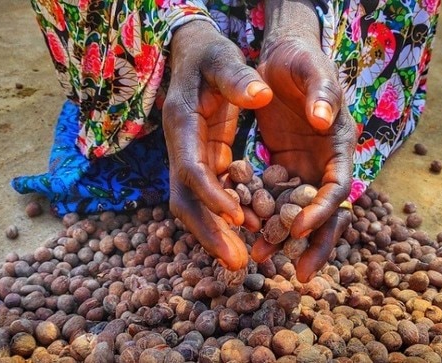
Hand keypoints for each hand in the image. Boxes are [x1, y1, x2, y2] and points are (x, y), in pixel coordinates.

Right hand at [164, 21, 272, 269]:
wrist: (193, 54)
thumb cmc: (210, 54)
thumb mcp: (223, 58)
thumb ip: (238, 77)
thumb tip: (261, 94)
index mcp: (182, 123)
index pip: (191, 168)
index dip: (211, 194)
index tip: (236, 217)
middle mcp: (180, 146)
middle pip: (185, 199)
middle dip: (208, 232)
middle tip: (236, 263)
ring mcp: (189, 157)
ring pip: (194, 205)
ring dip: (214, 233)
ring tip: (241, 262)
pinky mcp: (204, 160)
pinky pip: (211, 196)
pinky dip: (226, 216)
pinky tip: (249, 232)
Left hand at [250, 3, 355, 281]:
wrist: (281, 56)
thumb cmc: (302, 60)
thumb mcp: (313, 69)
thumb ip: (322, 93)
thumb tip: (324, 119)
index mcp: (340, 145)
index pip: (337, 186)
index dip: (322, 209)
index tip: (300, 227)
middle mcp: (325, 163)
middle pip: (325, 212)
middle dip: (313, 243)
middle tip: (298, 273)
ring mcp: (304, 167)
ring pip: (298, 211)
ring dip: (284, 237)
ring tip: (262, 258)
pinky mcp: (283, 166)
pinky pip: (274, 198)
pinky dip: (264, 216)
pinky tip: (245, 232)